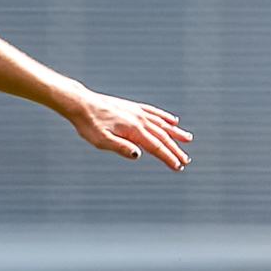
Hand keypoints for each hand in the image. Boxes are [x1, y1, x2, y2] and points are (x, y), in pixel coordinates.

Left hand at [61, 89, 192, 169]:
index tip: (178, 167)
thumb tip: (138, 155)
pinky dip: (165, 117)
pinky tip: (173, 120)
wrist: (81, 104)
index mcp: (134, 130)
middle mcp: (140, 119)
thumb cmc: (89, 124)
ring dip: (175, 133)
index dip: (168, 157)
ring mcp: (137, 112)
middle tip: (186, 160)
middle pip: (162, 136)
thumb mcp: (101, 140)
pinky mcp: (133, 107)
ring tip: (188, 139)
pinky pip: (154, 112)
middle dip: (175, 149)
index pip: (156, 147)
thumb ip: (120, 147)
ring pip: (162, 123)